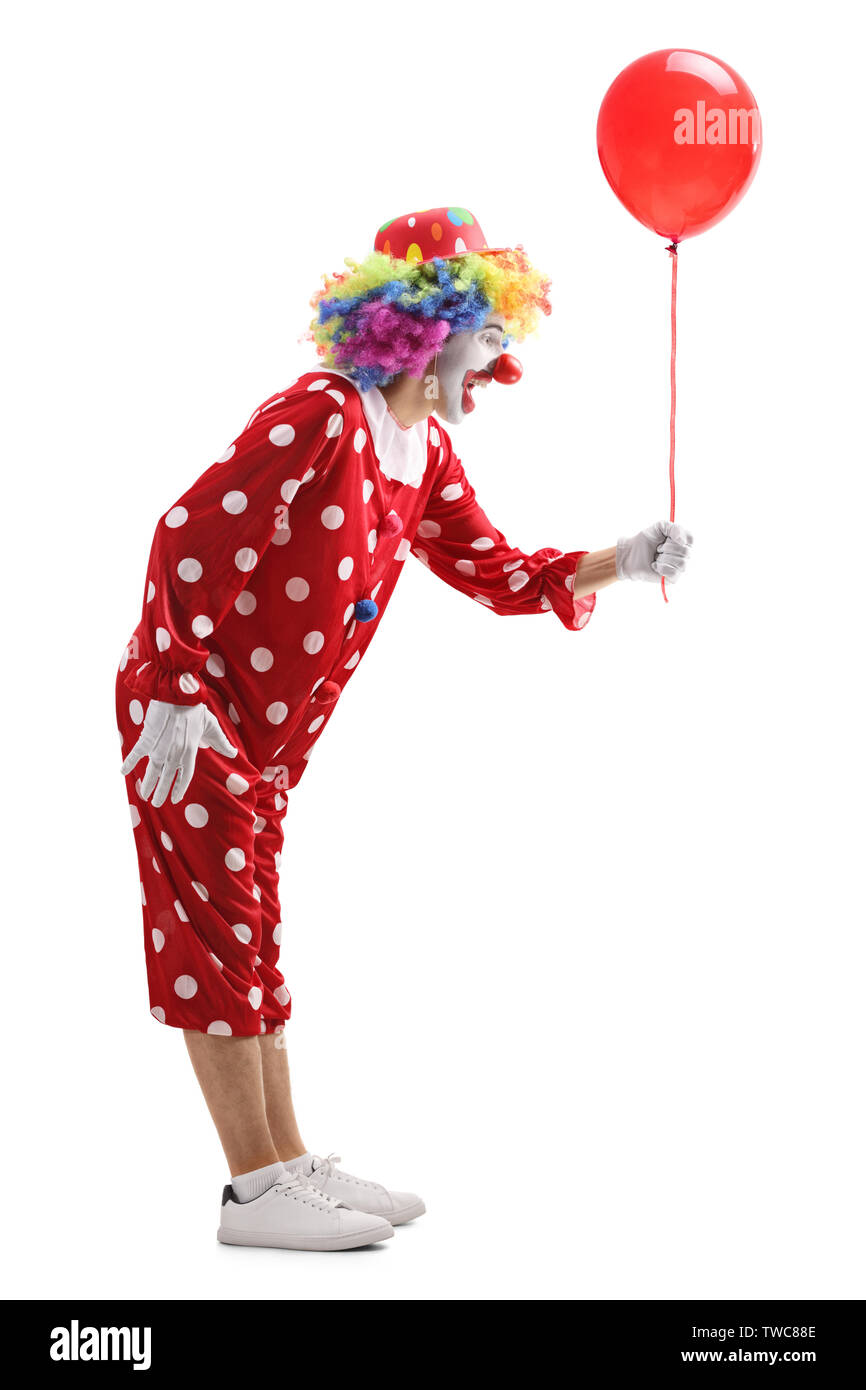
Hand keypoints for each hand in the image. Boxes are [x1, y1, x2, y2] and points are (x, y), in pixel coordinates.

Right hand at [121, 700, 237, 806]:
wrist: (177, 694)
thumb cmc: (196, 708)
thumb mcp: (212, 726)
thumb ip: (221, 742)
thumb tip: (233, 752)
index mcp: (190, 751)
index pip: (185, 776)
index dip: (179, 788)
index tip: (175, 798)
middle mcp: (174, 753)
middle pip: (166, 778)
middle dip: (161, 792)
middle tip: (156, 803)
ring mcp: (159, 747)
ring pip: (152, 771)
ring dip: (147, 784)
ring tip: (144, 795)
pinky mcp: (147, 738)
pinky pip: (136, 754)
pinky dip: (129, 763)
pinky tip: (123, 772)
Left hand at [616, 520, 693, 583]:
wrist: (630, 553)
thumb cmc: (645, 540)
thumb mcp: (660, 526)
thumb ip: (674, 528)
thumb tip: (683, 541)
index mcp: (683, 542)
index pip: (691, 539)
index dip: (679, 537)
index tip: (667, 537)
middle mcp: (684, 555)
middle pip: (686, 552)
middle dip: (668, 548)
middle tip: (658, 548)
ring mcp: (679, 568)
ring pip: (681, 564)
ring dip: (665, 559)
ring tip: (656, 557)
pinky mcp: (672, 578)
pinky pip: (674, 573)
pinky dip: (662, 568)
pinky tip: (655, 565)